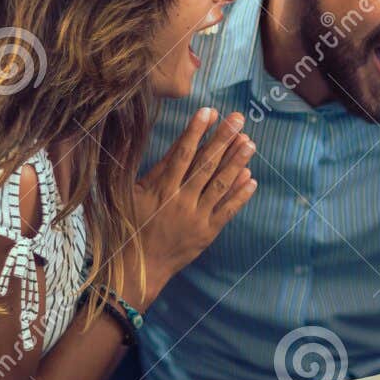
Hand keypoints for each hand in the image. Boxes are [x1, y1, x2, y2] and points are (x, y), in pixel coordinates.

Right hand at [130, 109, 256, 300]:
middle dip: (224, 139)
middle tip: (239, 119)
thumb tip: (147, 139)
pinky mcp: (207, 232)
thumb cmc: (129, 227)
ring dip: (237, 161)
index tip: (209, 112)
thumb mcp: (127, 195)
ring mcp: (197, 217)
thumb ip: (143, 167)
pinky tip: (251, 177)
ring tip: (249, 143)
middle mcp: (181, 201)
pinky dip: (241, 194)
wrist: (138, 268)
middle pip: (207, 164)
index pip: (182, 153)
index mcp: (160, 189)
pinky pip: (228, 210)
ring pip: (221, 184)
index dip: (197, 131)